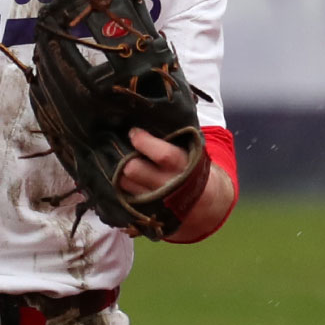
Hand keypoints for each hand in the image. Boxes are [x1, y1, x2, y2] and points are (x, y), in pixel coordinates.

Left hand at [118, 126, 236, 243]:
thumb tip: (156, 110)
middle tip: (122, 149)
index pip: (163, 155)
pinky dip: (120, 188)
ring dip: (118, 173)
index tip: (134, 132)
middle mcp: (169, 187)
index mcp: (185, 168)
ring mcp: (156, 203)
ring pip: (124, 185)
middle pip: (134, 170)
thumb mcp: (194, 151)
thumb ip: (178, 135)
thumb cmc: (194, 168)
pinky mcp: (146, 213)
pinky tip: (120, 179)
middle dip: (125, 158)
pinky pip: (123, 200)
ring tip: (119, 163)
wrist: (205, 205)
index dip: (144, 141)